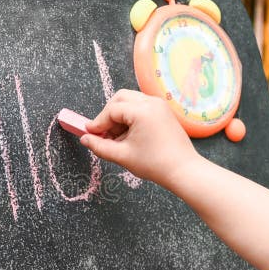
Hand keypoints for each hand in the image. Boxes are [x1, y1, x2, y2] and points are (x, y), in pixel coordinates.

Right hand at [80, 89, 201, 188]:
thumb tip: (84, 139)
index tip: (90, 134)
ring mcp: (159, 105)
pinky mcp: (164, 112)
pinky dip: (131, 117)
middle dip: (108, 115)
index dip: (98, 123)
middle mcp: (151, 102)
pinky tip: (129, 136)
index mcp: (142, 111)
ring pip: (130, 101)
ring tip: (117, 137)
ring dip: (119, 116)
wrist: (183, 170)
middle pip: (120, 99)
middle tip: (103, 133)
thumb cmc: (154, 164)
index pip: (111, 110)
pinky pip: (141, 107)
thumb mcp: (122, 156)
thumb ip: (99, 146)